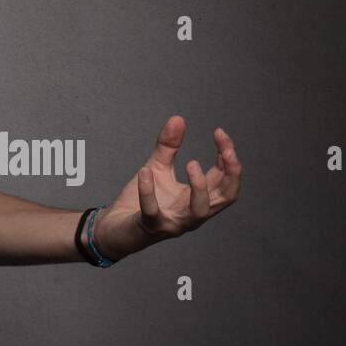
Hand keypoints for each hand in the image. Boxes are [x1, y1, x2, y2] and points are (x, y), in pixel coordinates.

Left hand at [92, 115, 241, 261]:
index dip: (228, 157)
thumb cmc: (140, 202)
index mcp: (198, 198)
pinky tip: (145, 171)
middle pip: (225, 197)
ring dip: (200, 187)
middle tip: (225, 150)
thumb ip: (168, 146)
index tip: (220, 133)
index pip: (225, 178)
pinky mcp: (151, 226)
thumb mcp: (157, 168)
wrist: (115, 228)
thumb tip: (178, 118)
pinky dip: (149, 191)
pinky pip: (153, 211)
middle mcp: (192, 213)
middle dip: (231, 173)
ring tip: (192, 162)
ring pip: (199, 210)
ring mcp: (174, 222)